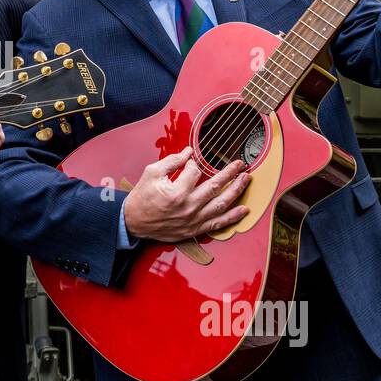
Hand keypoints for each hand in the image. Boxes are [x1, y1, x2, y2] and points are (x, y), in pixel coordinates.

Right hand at [121, 148, 250, 242]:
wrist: (134, 222)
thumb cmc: (142, 197)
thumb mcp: (152, 173)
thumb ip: (172, 161)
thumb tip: (189, 152)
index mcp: (177, 192)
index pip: (195, 171)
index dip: (194, 163)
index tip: (192, 161)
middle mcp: (188, 207)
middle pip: (216, 186)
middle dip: (230, 173)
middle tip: (240, 165)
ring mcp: (193, 219)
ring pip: (221, 204)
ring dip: (236, 191)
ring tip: (246, 180)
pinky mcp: (195, 229)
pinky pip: (218, 224)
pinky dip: (233, 217)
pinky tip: (244, 210)